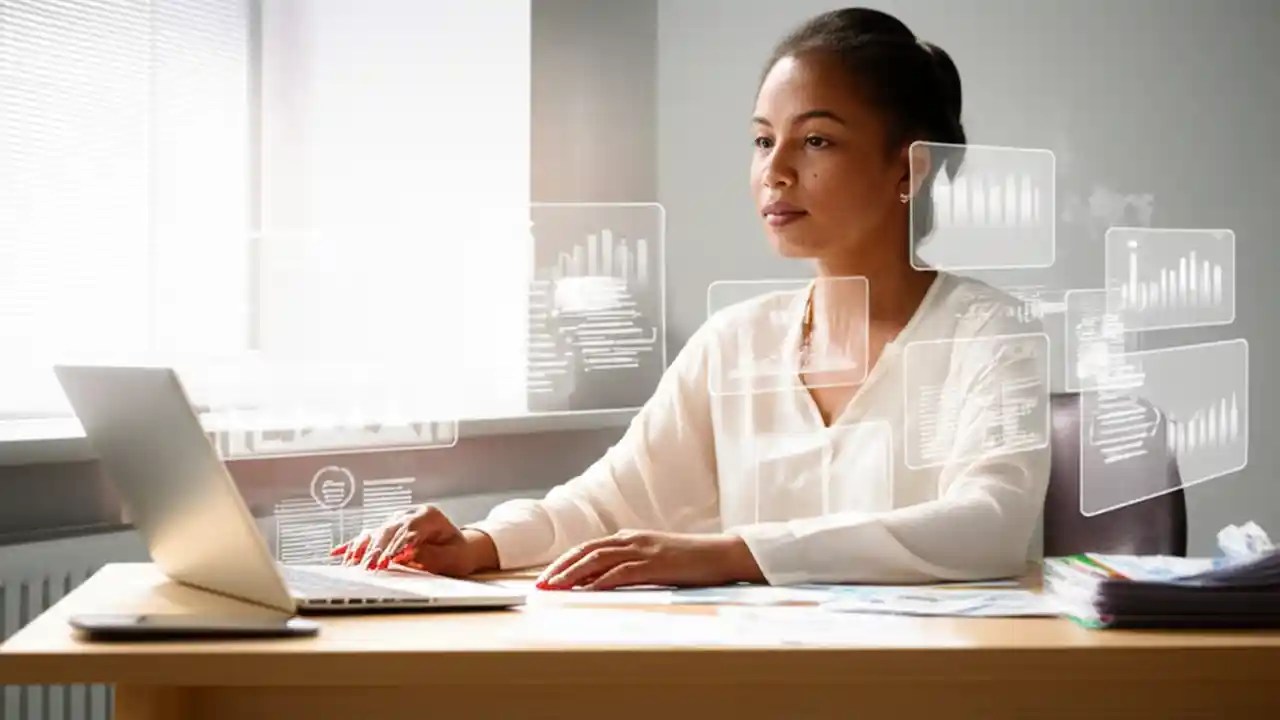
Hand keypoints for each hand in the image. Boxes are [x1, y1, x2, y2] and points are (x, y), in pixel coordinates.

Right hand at [329, 504, 498, 576]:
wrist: (460, 547)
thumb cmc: (458, 553)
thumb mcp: (454, 556)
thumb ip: (433, 555)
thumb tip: (408, 554)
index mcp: (429, 515)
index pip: (409, 529)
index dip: (398, 545)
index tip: (389, 560)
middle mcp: (409, 513)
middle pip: (389, 530)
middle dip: (377, 550)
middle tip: (369, 568)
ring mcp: (396, 520)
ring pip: (375, 532)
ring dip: (362, 549)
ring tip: (350, 565)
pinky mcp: (387, 529)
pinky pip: (368, 536)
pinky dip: (353, 546)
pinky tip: (337, 553)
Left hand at [534, 530, 763, 590]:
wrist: (721, 554)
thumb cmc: (690, 561)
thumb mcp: (655, 559)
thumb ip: (630, 565)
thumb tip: (601, 581)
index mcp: (630, 537)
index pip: (588, 548)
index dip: (565, 562)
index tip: (546, 578)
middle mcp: (632, 540)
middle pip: (586, 551)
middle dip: (560, 568)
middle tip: (540, 586)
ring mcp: (643, 550)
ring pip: (597, 560)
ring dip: (572, 575)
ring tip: (554, 590)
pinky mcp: (655, 564)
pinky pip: (620, 573)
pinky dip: (599, 583)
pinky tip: (585, 593)